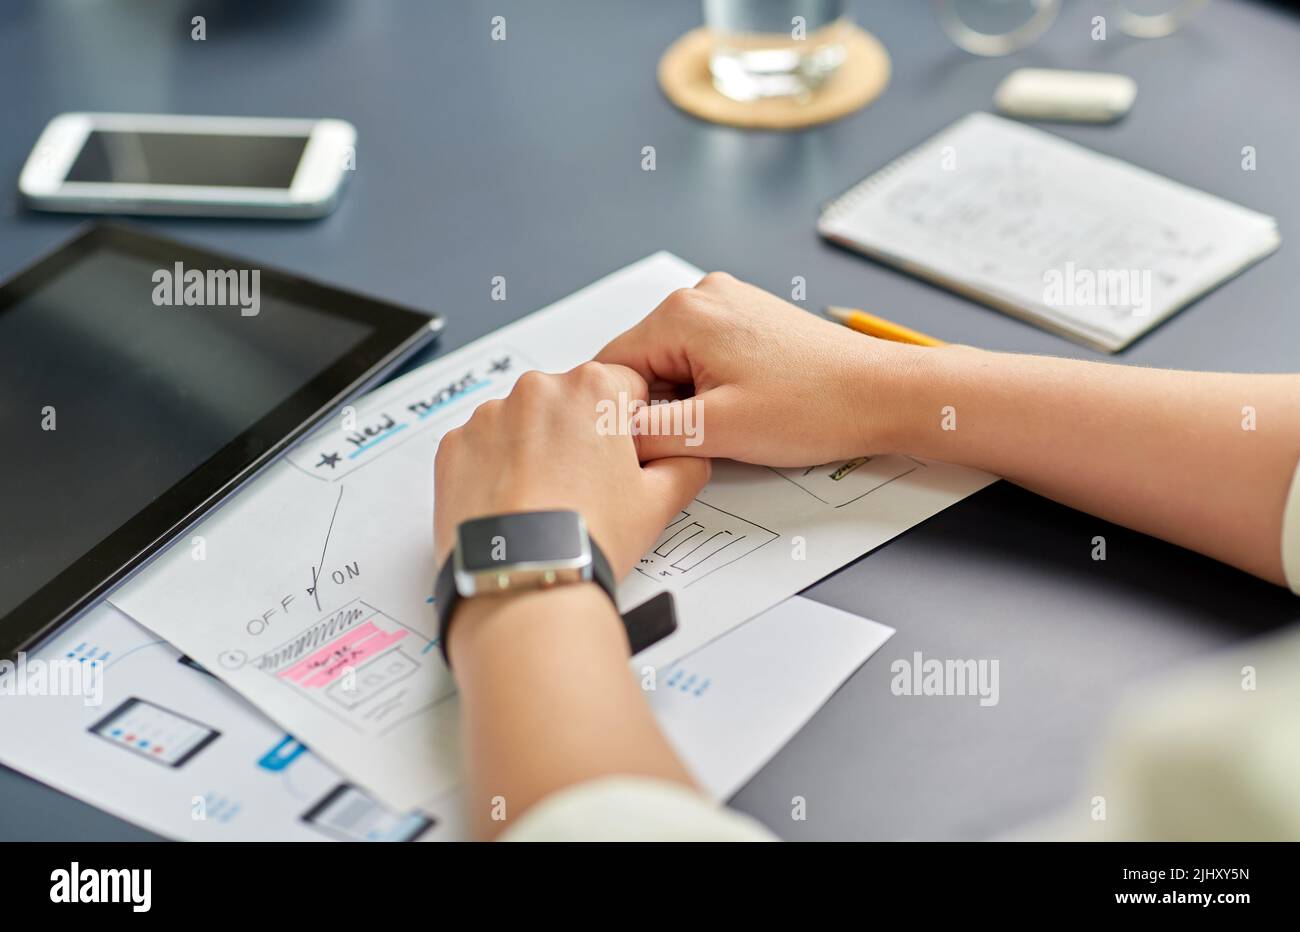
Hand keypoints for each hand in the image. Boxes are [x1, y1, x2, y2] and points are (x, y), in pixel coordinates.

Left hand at [433, 362, 710, 578]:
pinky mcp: (453, 445)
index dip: (628, 425)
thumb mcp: (660, 502)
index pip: (624, 386)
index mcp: (593, 388)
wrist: (524, 582)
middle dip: (578, 434)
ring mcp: (489, 416)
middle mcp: (537, 390)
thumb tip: (686, 454)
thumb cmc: (589, 537)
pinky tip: (513, 504)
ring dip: (534, 450)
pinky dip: (495, 469)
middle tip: (584, 488)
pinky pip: (482, 446)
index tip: (620, 459)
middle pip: (569, 402)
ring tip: (544, 502)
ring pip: (523, 422)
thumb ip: (684, 463)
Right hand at [596, 272, 928, 464]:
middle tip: (695, 442)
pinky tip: (741, 410)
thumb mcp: (716, 431)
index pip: (611, 366)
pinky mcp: (748, 320)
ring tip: (726, 426)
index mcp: (683, 312)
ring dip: (684, 402)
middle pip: (641, 364)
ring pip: (672, 365)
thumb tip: (604, 436)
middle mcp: (702, 296)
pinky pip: (702, 359)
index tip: (636, 451)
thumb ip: (646, 434)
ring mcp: (728, 304)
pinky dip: (708, 389)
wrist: (884, 394)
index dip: (617, 416)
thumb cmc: (816, 406)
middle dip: (655, 408)